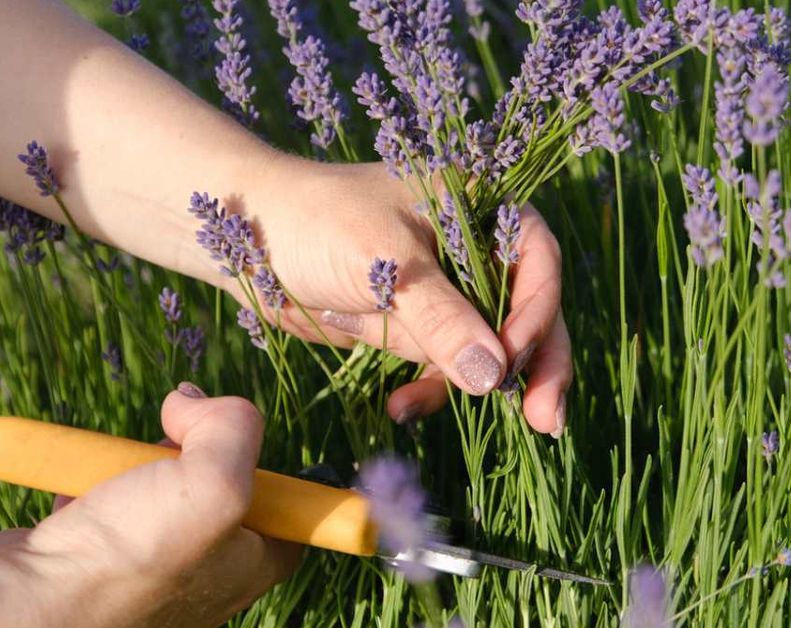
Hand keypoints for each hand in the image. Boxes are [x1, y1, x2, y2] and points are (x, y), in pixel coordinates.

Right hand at [0, 385, 300, 627]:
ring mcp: (146, 571)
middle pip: (214, 487)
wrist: (23, 605)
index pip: (284, 509)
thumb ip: (233, 428)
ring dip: (133, 464)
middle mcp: (203, 576)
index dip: (265, 465)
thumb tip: (195, 401)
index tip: (233, 438)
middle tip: (168, 440)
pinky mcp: (94, 560)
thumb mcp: (214, 482)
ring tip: (114, 470)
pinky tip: (76, 488)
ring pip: (154, 491)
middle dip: (190, 451)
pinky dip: (87, 485)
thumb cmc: (128, 558)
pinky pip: (102, 505)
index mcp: (248, 567)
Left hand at [249, 161, 571, 434]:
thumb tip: (495, 375)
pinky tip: (400, 407)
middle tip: (545, 421)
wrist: (244, 238)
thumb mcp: (384, 265)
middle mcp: (472, 246)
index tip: (511, 358)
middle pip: (528, 310)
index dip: (535, 311)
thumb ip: (443, 318)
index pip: (536, 260)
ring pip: (489, 348)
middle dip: (535, 366)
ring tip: (412, 405)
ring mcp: (447, 290)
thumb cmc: (314, 223)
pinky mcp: (418, 325)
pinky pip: (445, 367)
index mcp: (477, 205)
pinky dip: (429, 390)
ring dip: (466, 385)